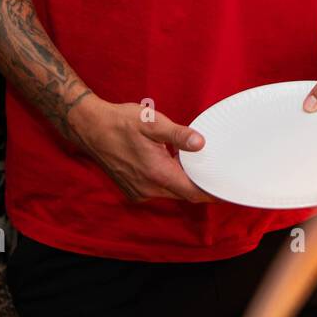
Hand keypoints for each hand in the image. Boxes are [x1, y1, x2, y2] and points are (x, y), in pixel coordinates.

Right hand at [67, 95, 217, 202]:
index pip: (192, 192)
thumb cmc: (121, 122)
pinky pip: (157, 190)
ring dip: (183, 181)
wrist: (90, 127)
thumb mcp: (152, 122)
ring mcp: (138, 191)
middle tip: (217, 173)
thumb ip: (178, 134)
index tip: (227, 191)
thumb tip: (200, 143)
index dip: (211, 193)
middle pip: (183, 194)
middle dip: (200, 186)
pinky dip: (168, 180)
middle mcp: (148, 188)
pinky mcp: (132, 189)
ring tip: (196, 164)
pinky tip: (171, 163)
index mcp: (156, 174)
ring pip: (170, 192)